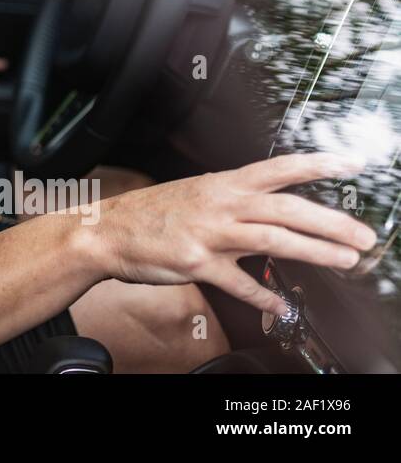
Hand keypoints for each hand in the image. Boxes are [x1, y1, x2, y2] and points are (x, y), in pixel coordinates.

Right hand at [90, 152, 376, 316]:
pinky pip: (239, 282)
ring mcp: (209, 234)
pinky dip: (264, 296)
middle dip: (331, 222)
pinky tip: (282, 305)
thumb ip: (233, 202)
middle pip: (286, 208)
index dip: (316, 164)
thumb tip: (270, 211)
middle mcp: (220, 204)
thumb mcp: (194, 193)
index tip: (350, 164)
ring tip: (344, 261)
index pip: (277, 168)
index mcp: (221, 183)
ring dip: (314, 251)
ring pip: (272, 239)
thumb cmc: (150, 214)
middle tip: (363, 236)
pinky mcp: (197, 263)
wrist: (106, 231)